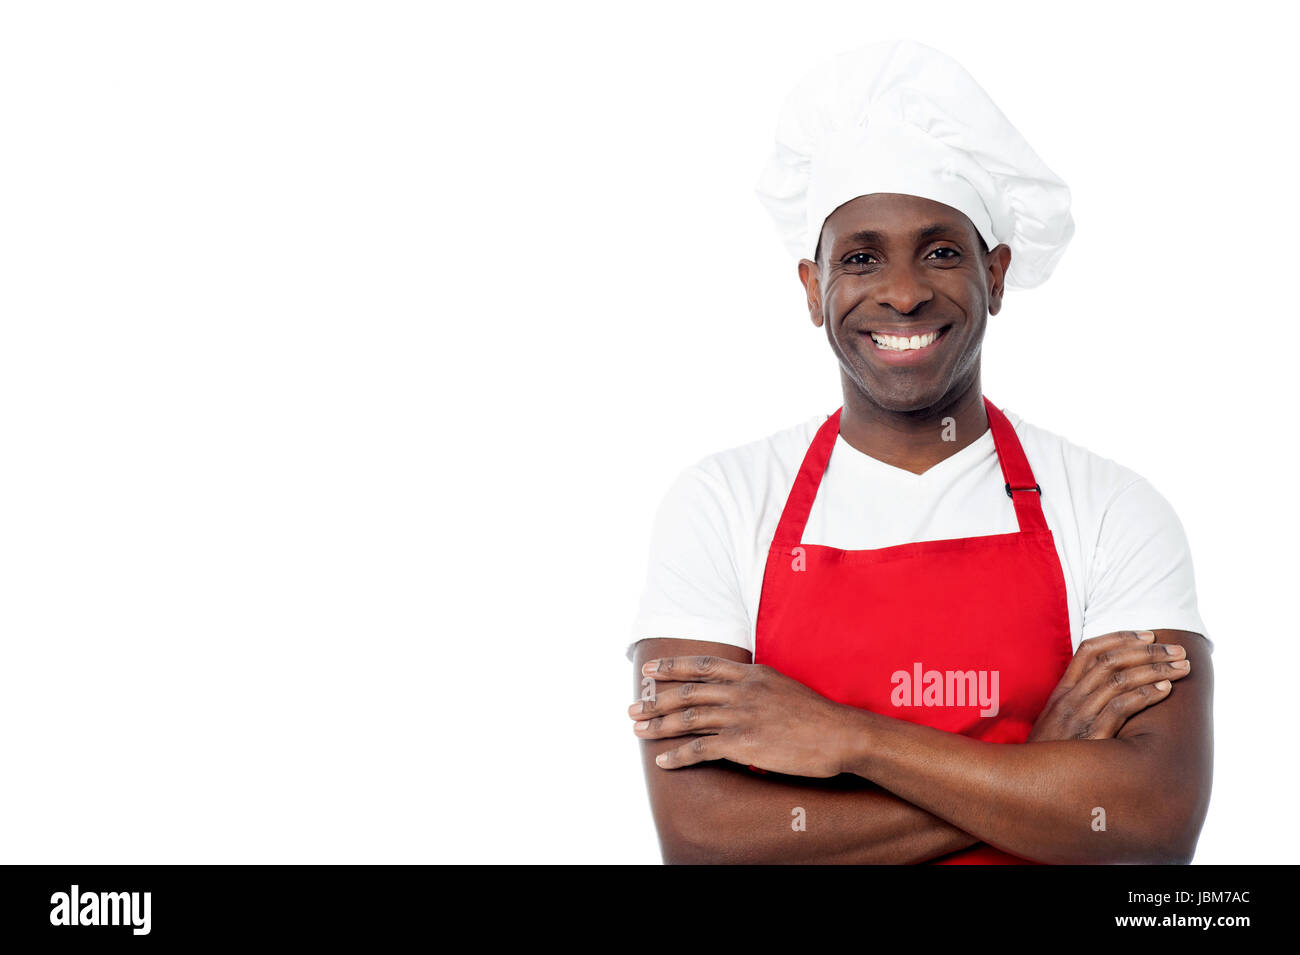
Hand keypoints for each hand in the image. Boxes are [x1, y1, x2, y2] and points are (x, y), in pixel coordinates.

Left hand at [628, 655, 859, 776]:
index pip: (702, 666)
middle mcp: (741, 691)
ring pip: (688, 719)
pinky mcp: (742, 743)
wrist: (840, 734)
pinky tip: (663, 762)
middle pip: (687, 692)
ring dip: (658, 726)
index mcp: (751, 674)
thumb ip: (755, 685)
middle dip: (655, 700)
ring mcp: (740, 716)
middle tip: (633, 708)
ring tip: (638, 732)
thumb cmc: (815, 715)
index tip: (650, 670)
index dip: (672, 667)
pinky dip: (678, 756)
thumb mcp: (782, 686)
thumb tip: (735, 689)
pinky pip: (700, 749)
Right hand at [1027, 630, 1191, 741]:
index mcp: (1061, 691)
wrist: (1029, 784)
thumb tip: (1110, 689)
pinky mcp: (1090, 736)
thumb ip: (1077, 704)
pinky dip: (1144, 695)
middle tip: (1177, 649)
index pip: (1089, 650)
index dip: (1120, 637)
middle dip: (1148, 651)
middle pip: (1110, 661)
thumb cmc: (1050, 757)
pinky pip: (1119, 708)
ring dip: (1154, 669)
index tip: (1149, 635)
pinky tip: (1165, 691)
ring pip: (1119, 679)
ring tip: (1181, 667)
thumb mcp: (1056, 724)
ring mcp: (1079, 716)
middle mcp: (1070, 698)